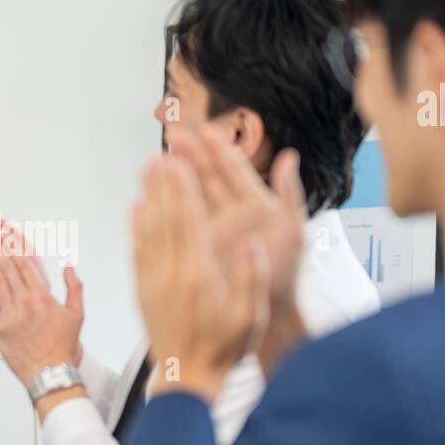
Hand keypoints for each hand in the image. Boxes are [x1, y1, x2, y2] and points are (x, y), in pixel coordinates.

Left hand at [0, 218, 81, 358]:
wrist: (51, 372)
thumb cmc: (63, 345)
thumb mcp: (76, 313)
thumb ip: (73, 286)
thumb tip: (69, 264)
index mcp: (43, 296)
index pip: (25, 264)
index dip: (12, 246)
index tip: (4, 233)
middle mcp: (26, 302)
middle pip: (7, 268)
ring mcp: (11, 314)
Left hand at [134, 152, 270, 401]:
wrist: (186, 378)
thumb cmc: (224, 349)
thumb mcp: (251, 316)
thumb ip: (251, 277)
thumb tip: (253, 242)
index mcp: (200, 276)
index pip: (190, 223)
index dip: (183, 190)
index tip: (180, 163)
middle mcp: (171, 275)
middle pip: (166, 219)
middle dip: (163, 184)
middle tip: (160, 153)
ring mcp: (152, 282)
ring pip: (147, 230)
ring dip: (147, 196)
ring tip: (146, 169)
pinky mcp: (142, 291)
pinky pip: (136, 251)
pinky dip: (135, 226)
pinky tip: (135, 207)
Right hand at [166, 125, 306, 317]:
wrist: (266, 314)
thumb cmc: (282, 277)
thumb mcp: (292, 231)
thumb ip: (290, 194)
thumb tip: (288, 157)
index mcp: (255, 205)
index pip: (234, 170)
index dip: (220, 149)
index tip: (205, 130)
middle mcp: (232, 214)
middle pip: (208, 177)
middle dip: (190, 155)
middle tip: (173, 135)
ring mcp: (213, 230)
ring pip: (191, 196)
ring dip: (174, 177)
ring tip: (157, 160)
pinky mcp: (198, 247)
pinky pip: (181, 221)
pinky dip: (167, 206)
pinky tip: (152, 194)